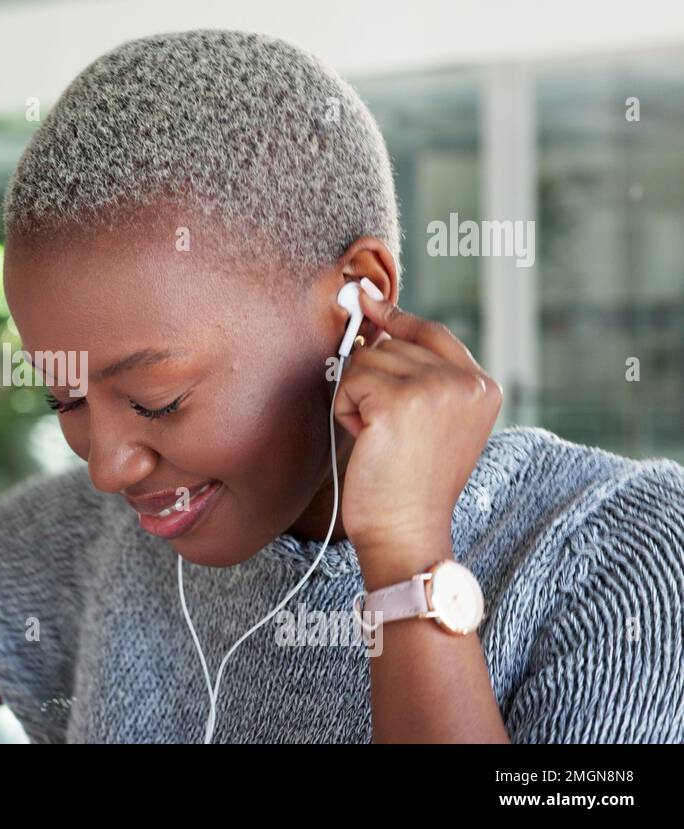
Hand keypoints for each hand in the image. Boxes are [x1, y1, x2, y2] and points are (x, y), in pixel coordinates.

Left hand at [334, 280, 503, 573]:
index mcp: (482, 386)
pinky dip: (346, 409)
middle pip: (394, 344)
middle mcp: (466, 381)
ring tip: (378, 437)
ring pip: (368, 360)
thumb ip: (420, 377)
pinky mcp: (400, 400)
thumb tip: (373, 329)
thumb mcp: (431, 421)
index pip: (432, 332)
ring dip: (358, 397)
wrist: (406, 529)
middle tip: (383, 429)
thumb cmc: (408, 483)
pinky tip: (366, 439)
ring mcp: (436, 387)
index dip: (397, 317)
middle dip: (373, 381)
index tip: (368, 298)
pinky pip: (351, 381)